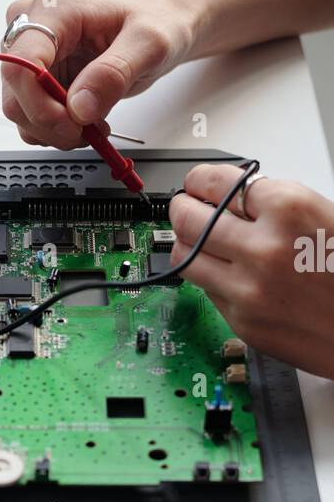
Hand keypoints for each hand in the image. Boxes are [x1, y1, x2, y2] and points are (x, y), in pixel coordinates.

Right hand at [1, 0, 196, 147]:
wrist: (160, 27)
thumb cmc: (156, 24)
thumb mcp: (149, 43)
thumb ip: (113, 73)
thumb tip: (79, 107)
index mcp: (53, 11)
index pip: (19, 65)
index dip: (40, 105)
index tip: (73, 124)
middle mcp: (31, 31)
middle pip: (15, 96)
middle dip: (51, 124)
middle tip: (89, 130)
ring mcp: (31, 57)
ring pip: (20, 112)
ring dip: (55, 131)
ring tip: (94, 123)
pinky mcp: (36, 79)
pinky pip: (32, 118)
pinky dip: (56, 130)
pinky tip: (84, 120)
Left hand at [169, 163, 333, 378]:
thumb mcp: (324, 215)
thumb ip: (275, 204)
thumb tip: (230, 196)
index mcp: (289, 208)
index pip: (216, 182)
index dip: (201, 180)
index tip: (196, 183)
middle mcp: (263, 247)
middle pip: (189, 217)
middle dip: (182, 207)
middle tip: (184, 206)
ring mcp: (248, 288)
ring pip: (185, 255)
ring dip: (184, 242)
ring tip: (193, 239)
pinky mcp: (242, 321)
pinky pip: (206, 290)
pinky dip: (208, 276)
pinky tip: (223, 271)